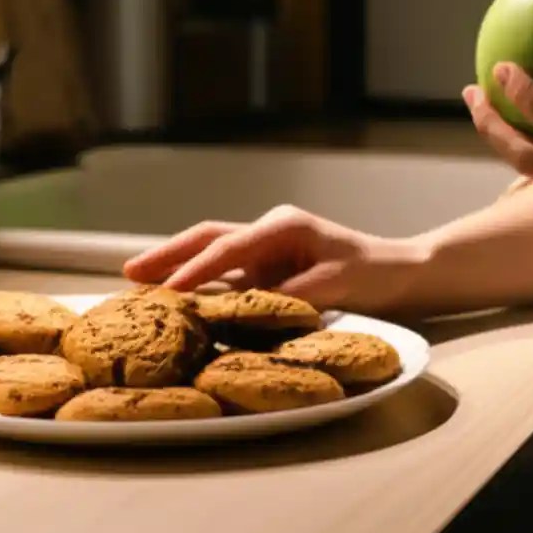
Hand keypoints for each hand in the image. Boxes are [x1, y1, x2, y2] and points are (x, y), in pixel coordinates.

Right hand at [121, 205, 427, 312]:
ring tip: (137, 282)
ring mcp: (268, 250)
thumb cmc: (377, 273)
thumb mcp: (338, 284)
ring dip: (176, 266)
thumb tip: (249, 306)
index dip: (194, 271)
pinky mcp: (270, 269)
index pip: (228, 249)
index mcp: (283, 226)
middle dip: (166, 255)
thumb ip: (293, 293)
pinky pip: (226, 274)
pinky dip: (200, 284)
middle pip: (207, 239)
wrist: (404, 273)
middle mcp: (270, 232)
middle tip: (128, 274)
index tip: (166, 292)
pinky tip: (176, 299)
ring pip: (212, 254)